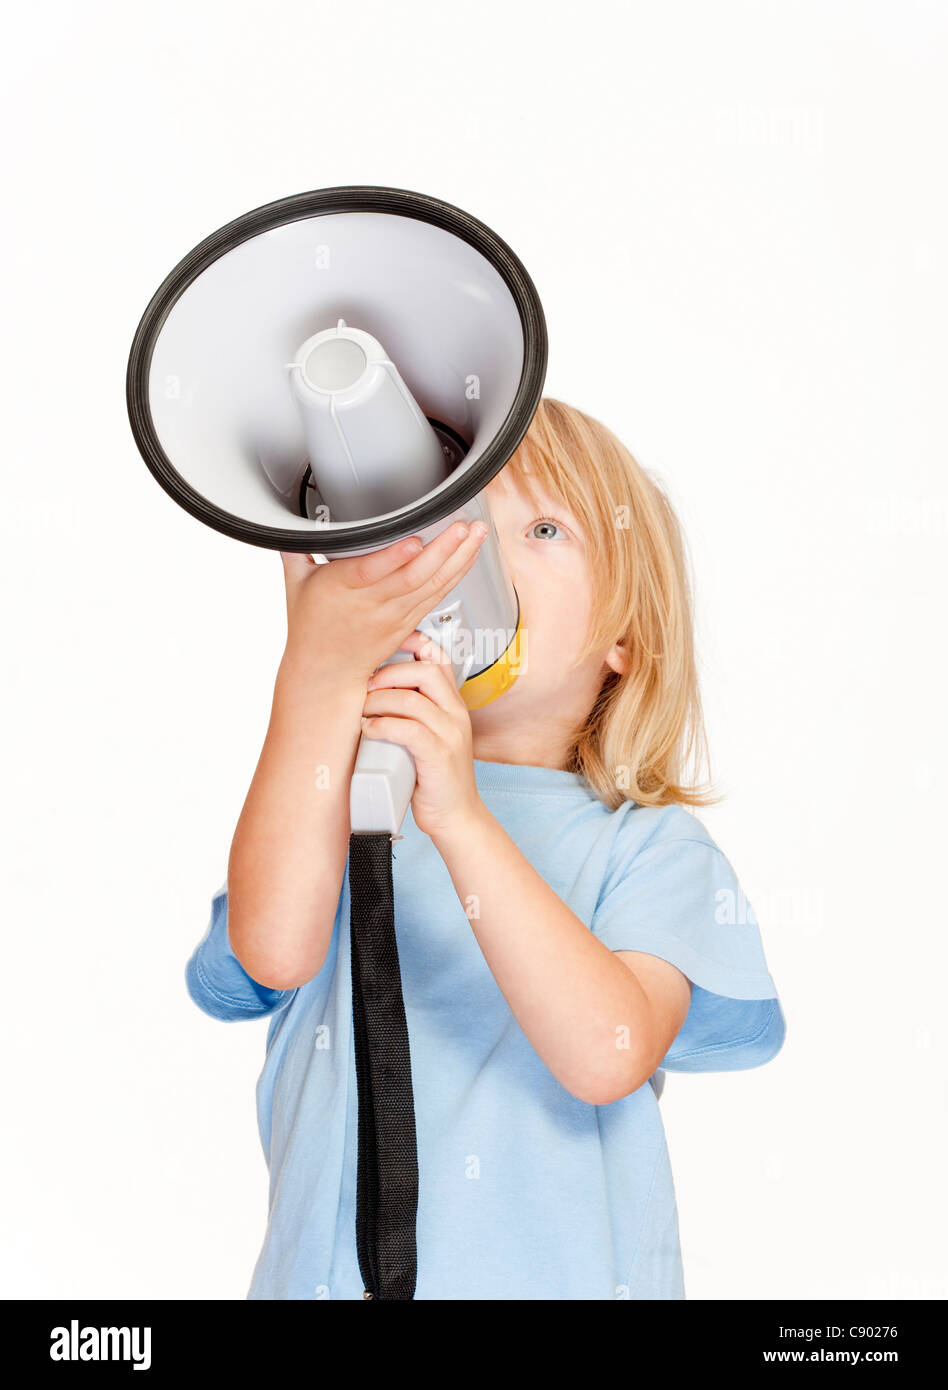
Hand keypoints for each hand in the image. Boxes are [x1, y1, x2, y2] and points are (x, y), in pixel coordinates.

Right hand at [278, 519, 488, 687]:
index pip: (371, 571)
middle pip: (413, 577)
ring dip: (458, 559)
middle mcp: (373, 603)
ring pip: (432, 586)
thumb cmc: (311, 627)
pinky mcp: (409, 621)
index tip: (414, 540)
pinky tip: (469, 556)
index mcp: (343, 588)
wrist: (326, 671)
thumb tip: (285, 525)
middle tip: (463, 526)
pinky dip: (456, 574)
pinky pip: (437, 595)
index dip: (395, 557)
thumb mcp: (295, 586)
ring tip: (477, 534)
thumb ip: (295, 550)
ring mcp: (395, 615)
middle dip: (443, 550)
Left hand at [360, 630, 483, 840]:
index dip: (413, 645)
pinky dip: (383, 726)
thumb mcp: (429, 736)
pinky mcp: (439, 756)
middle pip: (424, 671)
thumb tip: (371, 691)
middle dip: (388, 673)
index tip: (384, 647)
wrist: (456, 817)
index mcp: (453, 705)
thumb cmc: (434, 778)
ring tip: (361, 712)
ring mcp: (450, 734)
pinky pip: (409, 729)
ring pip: (412, 700)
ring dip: (378, 701)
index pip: (439, 660)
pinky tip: (369, 730)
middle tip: (365, 687)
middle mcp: (456, 714)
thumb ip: (412, 713)